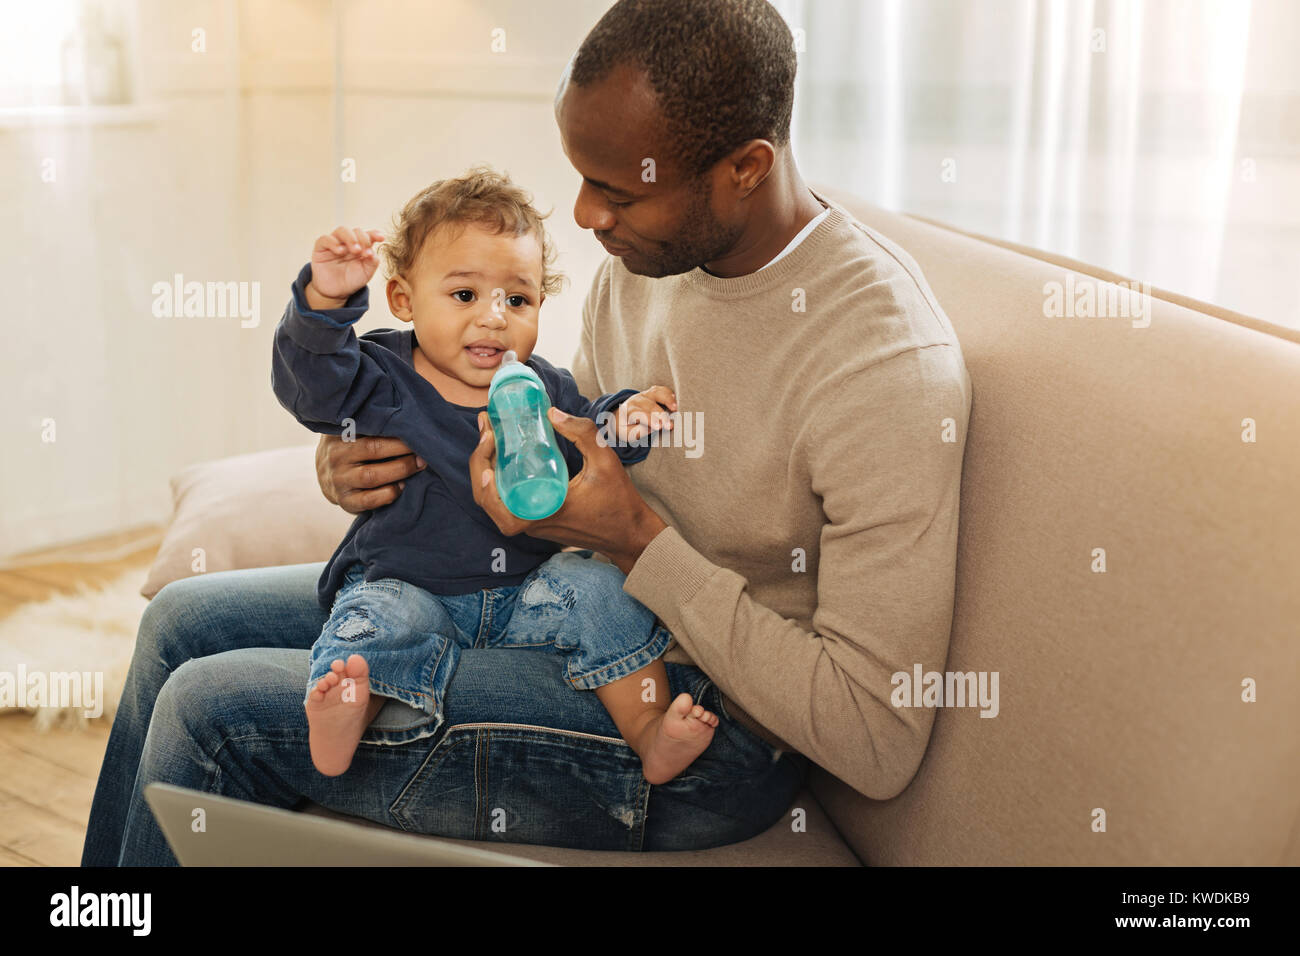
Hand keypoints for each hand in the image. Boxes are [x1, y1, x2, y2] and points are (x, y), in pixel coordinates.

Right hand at [307, 226, 385, 306]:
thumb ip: (373, 261)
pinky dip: (333, 242)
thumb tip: (373, 252)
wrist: (336, 292)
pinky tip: (340, 251)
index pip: (368, 235)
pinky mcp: (321, 248)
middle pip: (356, 231)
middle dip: (362, 239)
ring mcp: (335, 243)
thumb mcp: (367, 272)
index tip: (381, 238)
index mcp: (361, 246)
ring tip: (355, 250)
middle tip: (364, 251)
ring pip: (341, 230)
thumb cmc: (352, 280)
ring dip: (350, 238)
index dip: (374, 234)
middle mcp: (348, 242)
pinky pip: (325, 239)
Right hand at [316, 434, 425, 514]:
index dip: (396, 430)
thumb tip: (410, 416)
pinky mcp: (345, 501)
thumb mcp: (356, 429)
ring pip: (372, 476)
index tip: (417, 430)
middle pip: (373, 449)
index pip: (370, 427)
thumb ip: (375, 423)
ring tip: (419, 466)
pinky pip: (369, 501)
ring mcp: (339, 480)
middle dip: (404, 451)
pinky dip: (389, 494)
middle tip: (424, 451)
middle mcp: (336, 455)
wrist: (327, 474)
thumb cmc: (352, 446)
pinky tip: (402, 487)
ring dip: (401, 471)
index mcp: (341, 433)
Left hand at [469, 407, 667, 574]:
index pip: (494, 501)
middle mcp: (531, 523)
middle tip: (486, 428)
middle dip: (479, 462)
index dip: (482, 470)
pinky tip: (504, 457)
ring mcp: (533, 525)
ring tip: (490, 438)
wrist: (630, 534)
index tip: (487, 441)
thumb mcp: (605, 460)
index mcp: (541, 513)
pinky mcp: (538, 522)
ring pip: (494, 503)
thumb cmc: (619, 501)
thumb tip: (551, 412)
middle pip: (486, 499)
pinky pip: (508, 504)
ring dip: (486, 472)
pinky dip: (500, 482)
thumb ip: (582, 433)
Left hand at [615, 385, 676, 443]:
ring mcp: (644, 395)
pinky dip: (667, 393)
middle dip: (661, 415)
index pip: (638, 414)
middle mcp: (635, 401)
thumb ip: (636, 433)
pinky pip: (660, 390)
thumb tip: (649, 429)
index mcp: (627, 411)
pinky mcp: (651, 392)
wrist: (622, 416)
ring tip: (675, 408)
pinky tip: (674, 399)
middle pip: (649, 406)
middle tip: (670, 424)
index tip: (659, 426)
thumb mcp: (626, 434)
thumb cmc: (626, 427)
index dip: (649, 420)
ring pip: (655, 394)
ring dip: (666, 400)